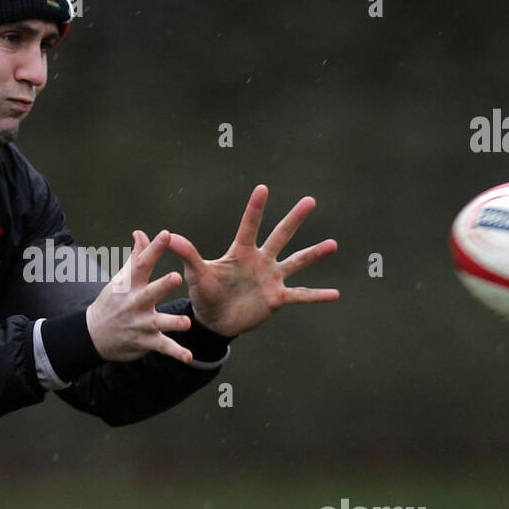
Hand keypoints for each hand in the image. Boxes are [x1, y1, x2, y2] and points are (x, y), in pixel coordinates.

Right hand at [85, 229, 195, 363]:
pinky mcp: (146, 341)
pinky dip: (176, 352)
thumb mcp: (121, 279)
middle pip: (150, 292)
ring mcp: (141, 323)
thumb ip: (136, 257)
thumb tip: (140, 233)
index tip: (166, 235)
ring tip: (186, 323)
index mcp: (131, 285)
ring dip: (172, 323)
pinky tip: (188, 357)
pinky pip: (163, 347)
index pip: (142, 263)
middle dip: (163, 286)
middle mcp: (136, 303)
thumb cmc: (113, 302)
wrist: (94, 334)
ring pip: (159, 322)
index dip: (153, 249)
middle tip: (177, 277)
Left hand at [167, 185, 338, 337]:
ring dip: (314, 253)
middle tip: (310, 200)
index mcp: (240, 252)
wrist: (214, 320)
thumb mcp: (196, 274)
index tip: (263, 188)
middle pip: (280, 235)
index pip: (249, 226)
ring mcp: (271, 278)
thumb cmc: (204, 293)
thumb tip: (173, 237)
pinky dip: (317, 295)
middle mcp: (260, 260)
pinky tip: (335, 294)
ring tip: (333, 244)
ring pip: (296, 262)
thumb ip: (190, 256)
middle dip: (294, 219)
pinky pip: (300, 295)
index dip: (255, 208)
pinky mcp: (277, 298)